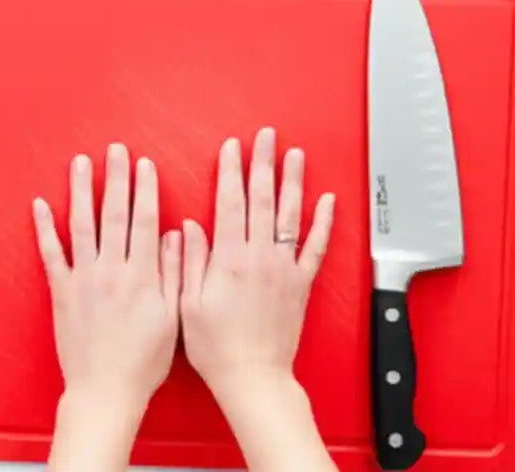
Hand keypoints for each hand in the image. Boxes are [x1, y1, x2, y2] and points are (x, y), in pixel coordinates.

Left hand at [33, 143, 180, 469]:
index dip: (145, 189)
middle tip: (115, 150)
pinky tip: (39, 204)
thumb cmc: (145, 360)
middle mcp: (111, 270)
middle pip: (114, 214)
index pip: (145, 220)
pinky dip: (44, 227)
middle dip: (116, 178)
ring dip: (81, 190)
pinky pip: (50, 253)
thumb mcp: (173, 316)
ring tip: (81, 163)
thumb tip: (177, 233)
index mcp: (143, 275)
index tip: (144, 164)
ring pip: (82, 224)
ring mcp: (83, 278)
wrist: (106, 390)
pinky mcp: (61, 292)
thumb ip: (175, 272)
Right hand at [181, 128, 335, 409]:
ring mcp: (283, 269)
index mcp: (228, 260)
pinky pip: (315, 247)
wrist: (253, 376)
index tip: (231, 148)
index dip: (230, 171)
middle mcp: (260, 257)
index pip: (230, 203)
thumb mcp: (187, 303)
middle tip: (265, 137)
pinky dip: (323, 222)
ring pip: (290, 215)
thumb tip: (190, 226)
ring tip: (294, 155)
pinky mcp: (300, 284)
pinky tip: (327, 200)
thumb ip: (190, 261)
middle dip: (263, 164)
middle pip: (263, 200)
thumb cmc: (216, 347)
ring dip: (293, 182)